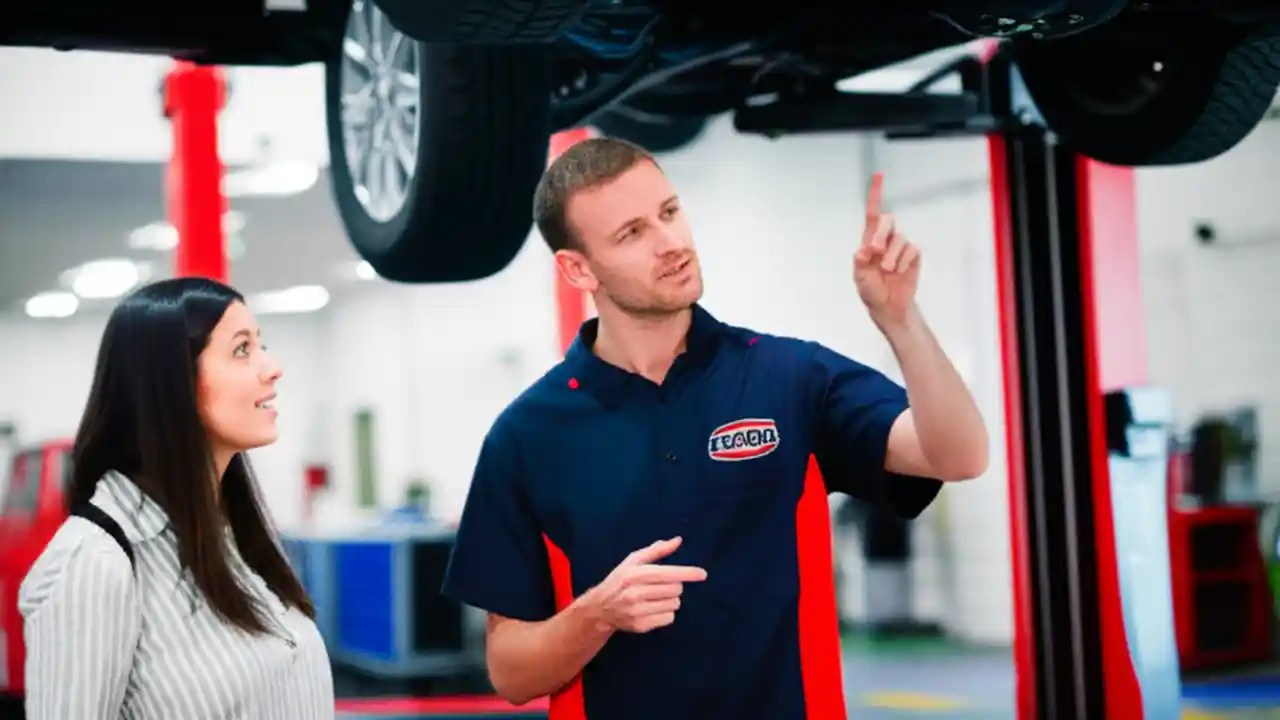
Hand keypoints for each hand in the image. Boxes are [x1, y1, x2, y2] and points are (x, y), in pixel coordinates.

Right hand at [585, 537, 706, 633]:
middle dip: (674, 586)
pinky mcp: (641, 625)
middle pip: (675, 589)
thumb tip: (678, 540)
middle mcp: (635, 593)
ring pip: (674, 604)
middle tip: (662, 586)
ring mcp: (637, 611)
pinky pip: (669, 618)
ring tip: (656, 598)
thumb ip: (656, 550)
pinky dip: (666, 613)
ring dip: (671, 600)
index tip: (702, 574)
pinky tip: (653, 609)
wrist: (600, 608)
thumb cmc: (620, 580)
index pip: (667, 573)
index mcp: (635, 574)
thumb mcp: (633, 561)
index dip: (687, 573)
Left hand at [854, 172, 920, 329]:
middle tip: (874, 250)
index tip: (879, 174)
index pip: (872, 213)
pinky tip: (900, 272)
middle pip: (887, 220)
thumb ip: (860, 264)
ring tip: (887, 270)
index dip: (876, 193)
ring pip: (899, 238)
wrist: (889, 307)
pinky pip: (912, 250)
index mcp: (869, 240)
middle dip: (881, 233)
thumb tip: (862, 251)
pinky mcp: (913, 256)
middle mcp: (885, 239)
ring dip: (892, 256)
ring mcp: (900, 247)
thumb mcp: (860, 279)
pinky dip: (904, 262)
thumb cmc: (871, 290)